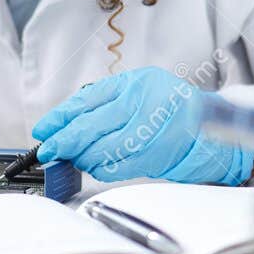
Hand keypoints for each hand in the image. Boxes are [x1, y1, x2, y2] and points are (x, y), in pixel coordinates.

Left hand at [32, 67, 253, 185]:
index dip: (60, 118)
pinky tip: (95, 165)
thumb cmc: (170, 106)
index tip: (43, 130)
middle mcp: (141, 104)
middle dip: (64, 141)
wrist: (210, 126)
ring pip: (101, 150)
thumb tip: (66, 124)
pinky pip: (118, 167)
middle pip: (89, 126)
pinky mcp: (155, 156)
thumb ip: (106, 102)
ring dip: (82, 158)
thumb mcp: (138, 90)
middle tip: (48, 150)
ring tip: (74, 158)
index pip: (86, 101)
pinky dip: (101, 169)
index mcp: (133, 84)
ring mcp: (149, 132)